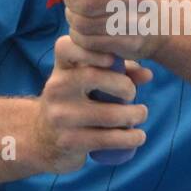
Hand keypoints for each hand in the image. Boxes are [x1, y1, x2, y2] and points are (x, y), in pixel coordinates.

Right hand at [33, 34, 150, 172]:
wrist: (43, 139)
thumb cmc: (75, 103)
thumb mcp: (87, 83)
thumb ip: (118, 72)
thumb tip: (148, 74)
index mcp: (61, 69)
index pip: (66, 48)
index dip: (90, 50)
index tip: (112, 59)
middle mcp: (56, 88)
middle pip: (93, 77)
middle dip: (124, 86)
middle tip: (132, 94)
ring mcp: (60, 116)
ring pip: (108, 114)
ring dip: (134, 115)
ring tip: (140, 115)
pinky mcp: (69, 141)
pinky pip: (107, 139)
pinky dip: (130, 138)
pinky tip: (138, 137)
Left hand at [42, 0, 171, 59]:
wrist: (165, 20)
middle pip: (83, 4)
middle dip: (71, 4)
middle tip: (75, 2)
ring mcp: (138, 21)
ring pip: (84, 25)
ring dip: (74, 22)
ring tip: (80, 16)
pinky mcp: (132, 44)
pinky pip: (91, 43)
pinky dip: (82, 38)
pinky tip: (88, 31)